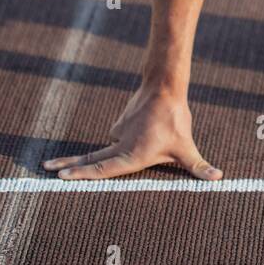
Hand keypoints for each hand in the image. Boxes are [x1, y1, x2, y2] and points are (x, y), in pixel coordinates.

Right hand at [41, 85, 222, 181]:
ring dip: (121, 149)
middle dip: (68, 165)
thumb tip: (219, 178)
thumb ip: (199, 166)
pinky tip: (150, 126)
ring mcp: (118, 133)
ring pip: (116, 147)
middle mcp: (120, 145)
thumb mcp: (186, 147)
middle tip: (44, 168)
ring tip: (154, 135)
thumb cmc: (174, 120)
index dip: (81, 175)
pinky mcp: (121, 123)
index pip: (102, 170)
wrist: (164, 86)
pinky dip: (131, 136)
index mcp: (131, 156)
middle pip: (90, 159)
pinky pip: (125, 135)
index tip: (60, 177)